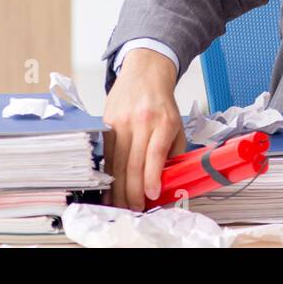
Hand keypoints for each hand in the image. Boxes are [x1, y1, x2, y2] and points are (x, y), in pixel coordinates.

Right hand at [101, 49, 185, 210]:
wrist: (145, 73)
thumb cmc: (162, 104)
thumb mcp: (176, 125)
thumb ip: (171, 152)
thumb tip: (164, 181)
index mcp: (163, 122)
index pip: (155, 153)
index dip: (151, 178)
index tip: (152, 196)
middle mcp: (141, 122)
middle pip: (133, 163)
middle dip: (133, 192)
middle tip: (134, 210)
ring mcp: (121, 123)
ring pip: (117, 162)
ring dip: (118, 189)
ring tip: (121, 206)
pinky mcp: (106, 124)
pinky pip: (106, 155)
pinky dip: (108, 175)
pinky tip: (109, 190)